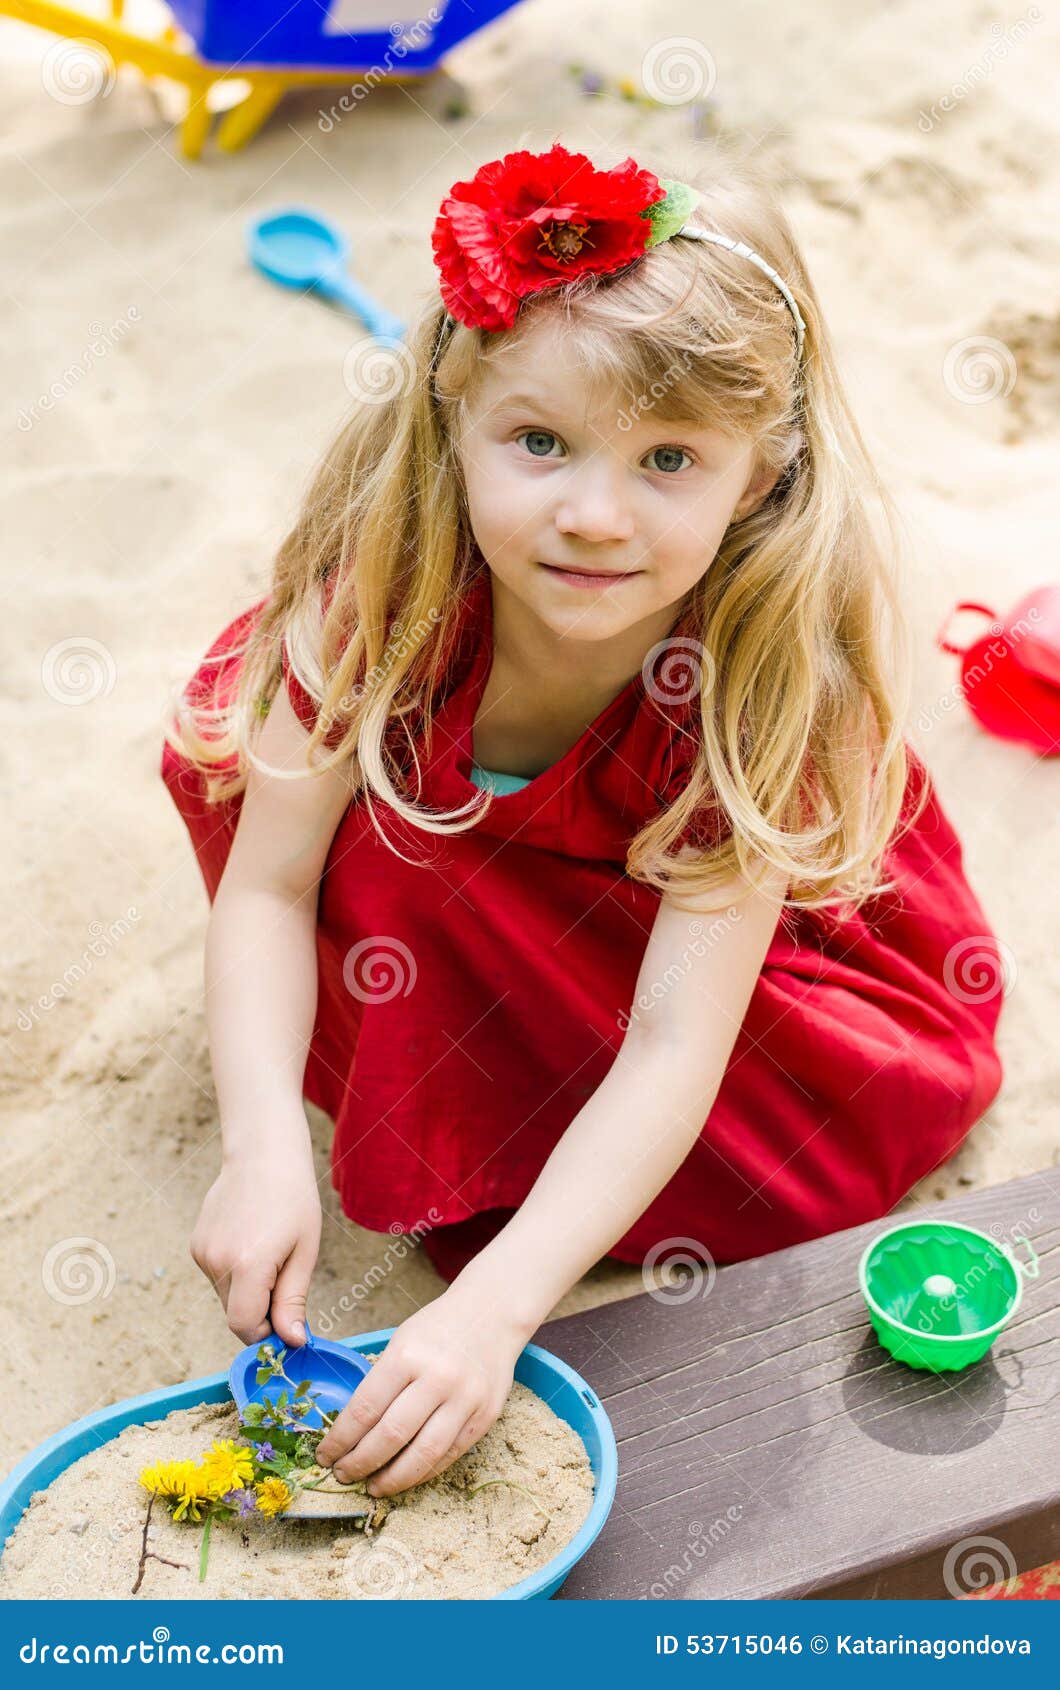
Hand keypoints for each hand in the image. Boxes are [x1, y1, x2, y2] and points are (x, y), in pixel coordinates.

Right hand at [190, 1142, 320, 1348]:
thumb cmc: (294, 1199)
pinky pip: (217, 1276)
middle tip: (285, 1278)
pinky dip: (235, 1273)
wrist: (264, 1154)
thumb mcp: (304, 1252)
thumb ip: (293, 1300)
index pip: (244, 1326)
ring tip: (269, 1251)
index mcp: (247, 1264)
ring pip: (225, 1296)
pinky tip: (252, 1241)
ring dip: (248, 1290)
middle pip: (235, 1313)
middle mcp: (216, 1261)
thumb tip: (291, 1341)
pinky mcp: (196, 1244)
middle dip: (260, 1311)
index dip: (265, 1334)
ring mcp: (202, 1252)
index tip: (286, 1324)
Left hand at [315, 1281, 529, 1496]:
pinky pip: (449, 1455)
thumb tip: (352, 1431)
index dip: (340, 1440)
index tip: (325, 1455)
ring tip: (372, 1486)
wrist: (492, 1314)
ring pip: (423, 1456)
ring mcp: (466, 1400)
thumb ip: (381, 1383)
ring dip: (392, 1479)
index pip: (365, 1410)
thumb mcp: (400, 1341)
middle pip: (390, 1437)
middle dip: (360, 1463)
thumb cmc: (438, 1328)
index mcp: (407, 1356)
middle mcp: (438, 1379)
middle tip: (343, 1474)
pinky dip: (423, 1472)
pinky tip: (405, 1476)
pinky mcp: (486, 1416)